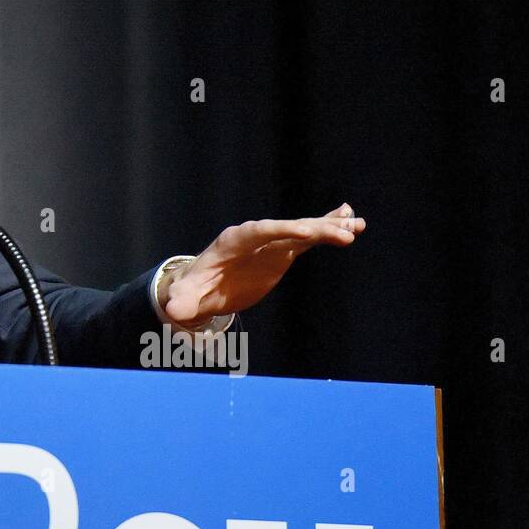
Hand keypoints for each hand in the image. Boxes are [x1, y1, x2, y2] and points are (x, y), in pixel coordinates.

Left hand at [163, 203, 365, 326]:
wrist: (199, 287)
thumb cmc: (192, 291)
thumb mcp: (184, 298)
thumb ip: (181, 301)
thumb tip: (173, 309)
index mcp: (232, 241)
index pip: (259, 231)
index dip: (282, 230)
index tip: (306, 232)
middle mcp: (255, 236)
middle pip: (287, 228)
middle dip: (314, 228)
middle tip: (344, 232)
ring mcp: (270, 241)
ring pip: (302, 230)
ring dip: (329, 226)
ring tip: (356, 224)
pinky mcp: (281, 250)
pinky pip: (308, 237)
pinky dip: (327, 228)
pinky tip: (351, 220)